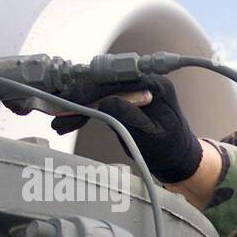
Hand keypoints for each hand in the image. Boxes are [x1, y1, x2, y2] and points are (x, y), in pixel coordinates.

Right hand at [38, 73, 204, 184]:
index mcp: (155, 86)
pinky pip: (100, 97)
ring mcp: (134, 86)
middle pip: (103, 81)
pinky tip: (70, 122)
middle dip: (77, 98)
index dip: (89, 90)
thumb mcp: (152, 138)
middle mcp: (144, 80)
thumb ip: (131, 118)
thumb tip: (106, 102)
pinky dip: (85, 109)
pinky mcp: (126, 95)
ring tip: (60, 125)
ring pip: (98, 89)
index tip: (69, 101)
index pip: (116, 81)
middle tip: (57, 115)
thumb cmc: (170, 149)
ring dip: (77, 105)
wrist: (178, 156)